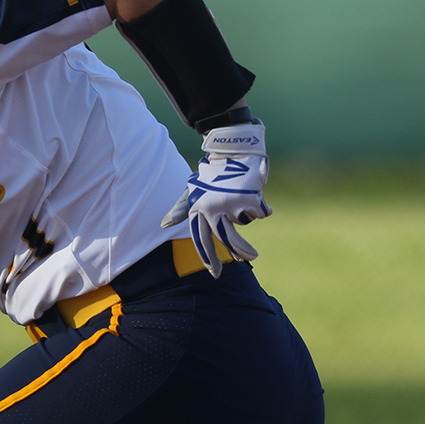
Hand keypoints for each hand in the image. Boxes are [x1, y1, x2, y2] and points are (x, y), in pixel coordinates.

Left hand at [160, 120, 270, 277]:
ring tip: (244, 196)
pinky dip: (260, 205)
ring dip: (249, 211)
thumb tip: (164, 224)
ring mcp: (230, 204)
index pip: (201, 239)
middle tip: (252, 257)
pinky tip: (254, 190)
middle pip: (226, 239)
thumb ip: (181, 208)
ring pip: (244, 222)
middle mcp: (212, 208)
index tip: (215, 274)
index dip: (208, 257)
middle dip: (241, 250)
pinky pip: (259, 212)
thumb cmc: (212, 173)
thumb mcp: (192, 189)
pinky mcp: (247, 198)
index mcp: (198, 208)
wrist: (232, 149)